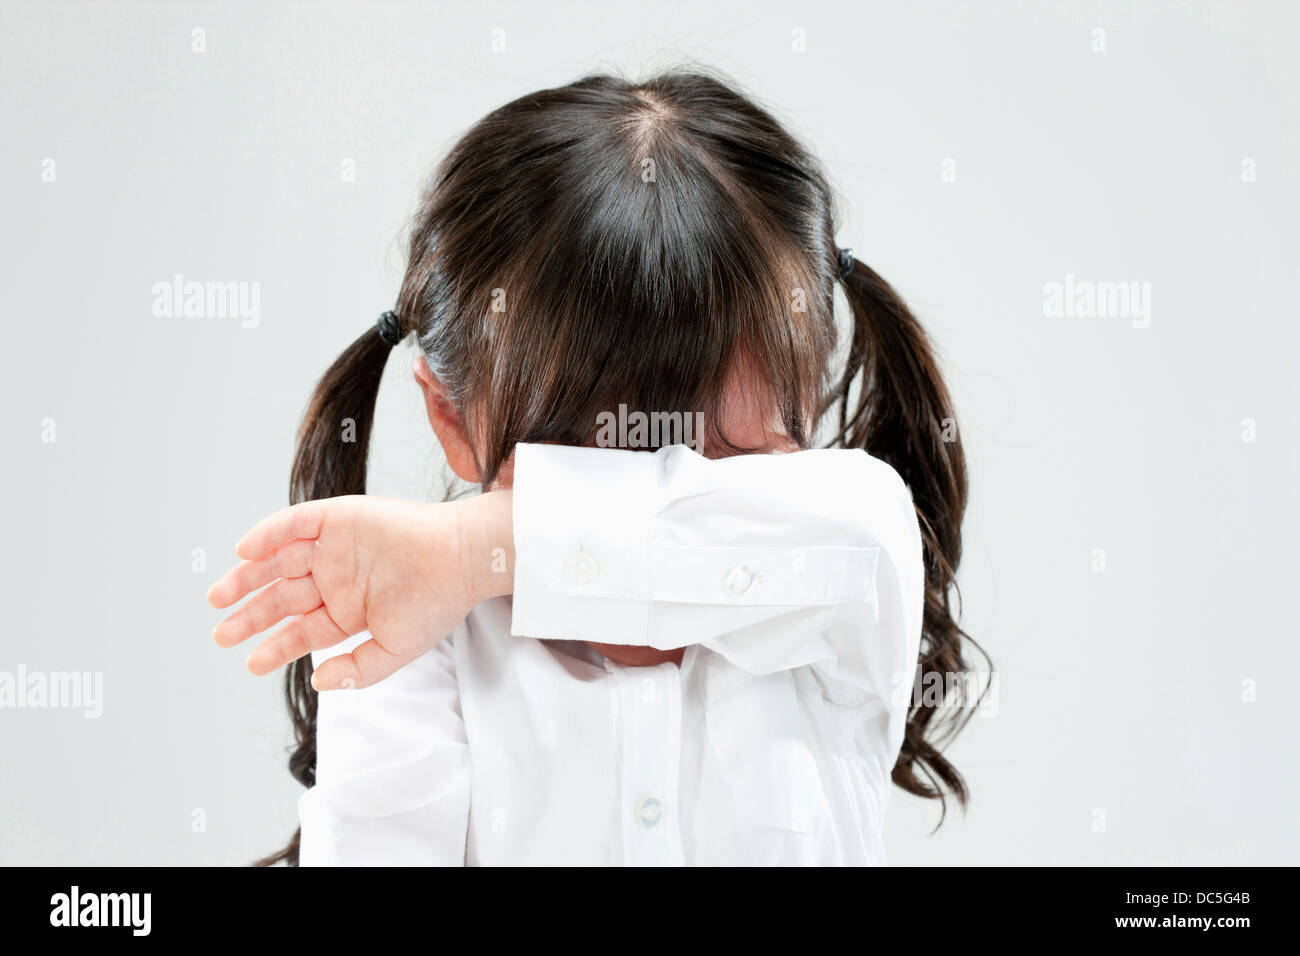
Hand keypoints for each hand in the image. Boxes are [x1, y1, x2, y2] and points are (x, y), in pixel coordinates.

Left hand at [207, 491, 512, 689]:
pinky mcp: (340, 517)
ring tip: (218, 597)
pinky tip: (245, 552)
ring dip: (248, 576)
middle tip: (221, 632)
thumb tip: (317, 682)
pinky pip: (295, 523)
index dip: (275, 647)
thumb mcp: (396, 649)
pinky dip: (268, 534)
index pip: (301, 630)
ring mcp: (336, 546)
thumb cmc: (437, 604)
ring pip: (279, 560)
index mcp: (349, 610)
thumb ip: (357, 670)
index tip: (251, 663)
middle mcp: (337, 578)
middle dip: (250, 614)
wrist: (463, 560)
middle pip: (282, 596)